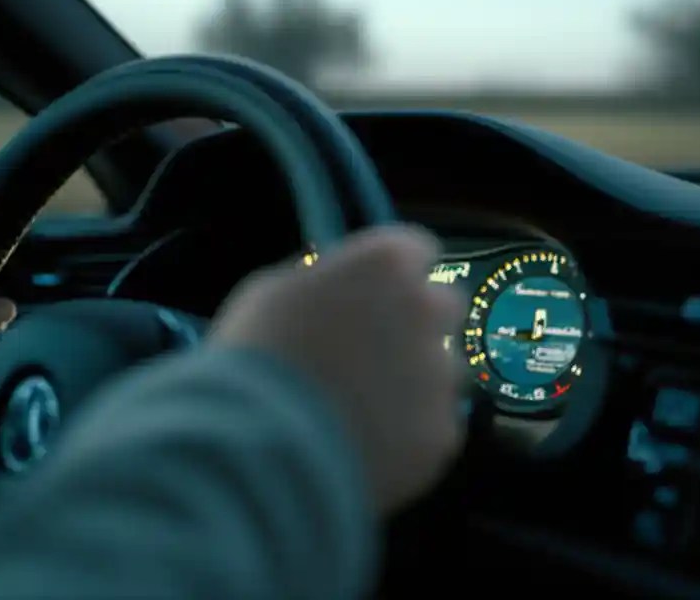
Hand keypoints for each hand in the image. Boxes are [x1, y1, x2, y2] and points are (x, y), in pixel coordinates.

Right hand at [210, 225, 465, 514]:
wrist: (261, 450)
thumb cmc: (256, 359)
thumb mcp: (273, 293)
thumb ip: (322, 281)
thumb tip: (337, 285)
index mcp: (386, 263)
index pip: (416, 248)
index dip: (394, 273)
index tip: (377, 291)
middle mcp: (428, 310)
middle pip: (443, 306)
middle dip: (418, 322)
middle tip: (374, 350)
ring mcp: (440, 374)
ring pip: (444, 369)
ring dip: (417, 379)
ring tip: (366, 407)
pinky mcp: (443, 432)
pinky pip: (435, 423)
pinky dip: (411, 432)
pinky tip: (370, 442)